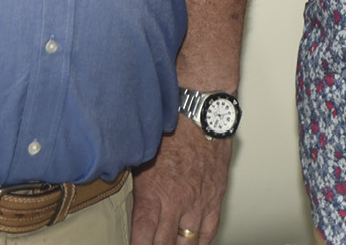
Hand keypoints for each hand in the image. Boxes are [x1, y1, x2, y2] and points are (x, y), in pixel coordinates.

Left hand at [129, 120, 231, 244]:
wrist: (201, 114)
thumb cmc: (171, 128)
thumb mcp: (143, 157)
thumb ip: (139, 185)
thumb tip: (129, 202)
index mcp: (153, 192)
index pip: (143, 235)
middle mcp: (176, 202)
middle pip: (164, 244)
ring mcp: (198, 202)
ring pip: (187, 241)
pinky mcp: (215, 197)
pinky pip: (209, 230)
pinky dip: (201, 242)